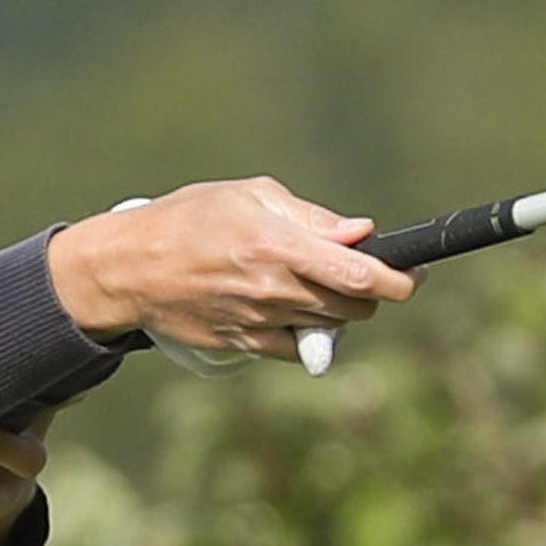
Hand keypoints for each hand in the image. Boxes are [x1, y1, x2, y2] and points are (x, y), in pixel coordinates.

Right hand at [46, 179, 412, 356]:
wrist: (129, 270)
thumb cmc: (190, 219)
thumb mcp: (249, 197)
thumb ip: (310, 218)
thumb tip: (361, 233)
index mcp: (277, 246)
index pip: (359, 273)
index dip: (400, 279)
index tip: (416, 273)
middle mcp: (273, 289)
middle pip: (354, 306)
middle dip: (374, 291)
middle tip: (368, 271)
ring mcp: (259, 323)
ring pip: (331, 328)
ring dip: (341, 308)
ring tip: (319, 281)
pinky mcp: (245, 345)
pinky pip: (298, 348)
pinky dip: (310, 331)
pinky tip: (295, 307)